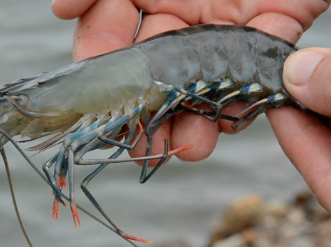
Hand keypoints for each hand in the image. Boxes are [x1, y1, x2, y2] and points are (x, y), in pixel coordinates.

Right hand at [52, 0, 330, 160]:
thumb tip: (59, 8)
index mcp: (149, 3)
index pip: (113, 44)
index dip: (102, 72)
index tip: (96, 99)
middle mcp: (183, 25)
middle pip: (158, 82)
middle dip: (148, 119)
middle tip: (141, 144)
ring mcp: (226, 35)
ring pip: (204, 91)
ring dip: (195, 124)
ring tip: (190, 147)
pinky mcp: (271, 35)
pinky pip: (259, 75)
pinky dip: (246, 102)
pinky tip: (231, 118)